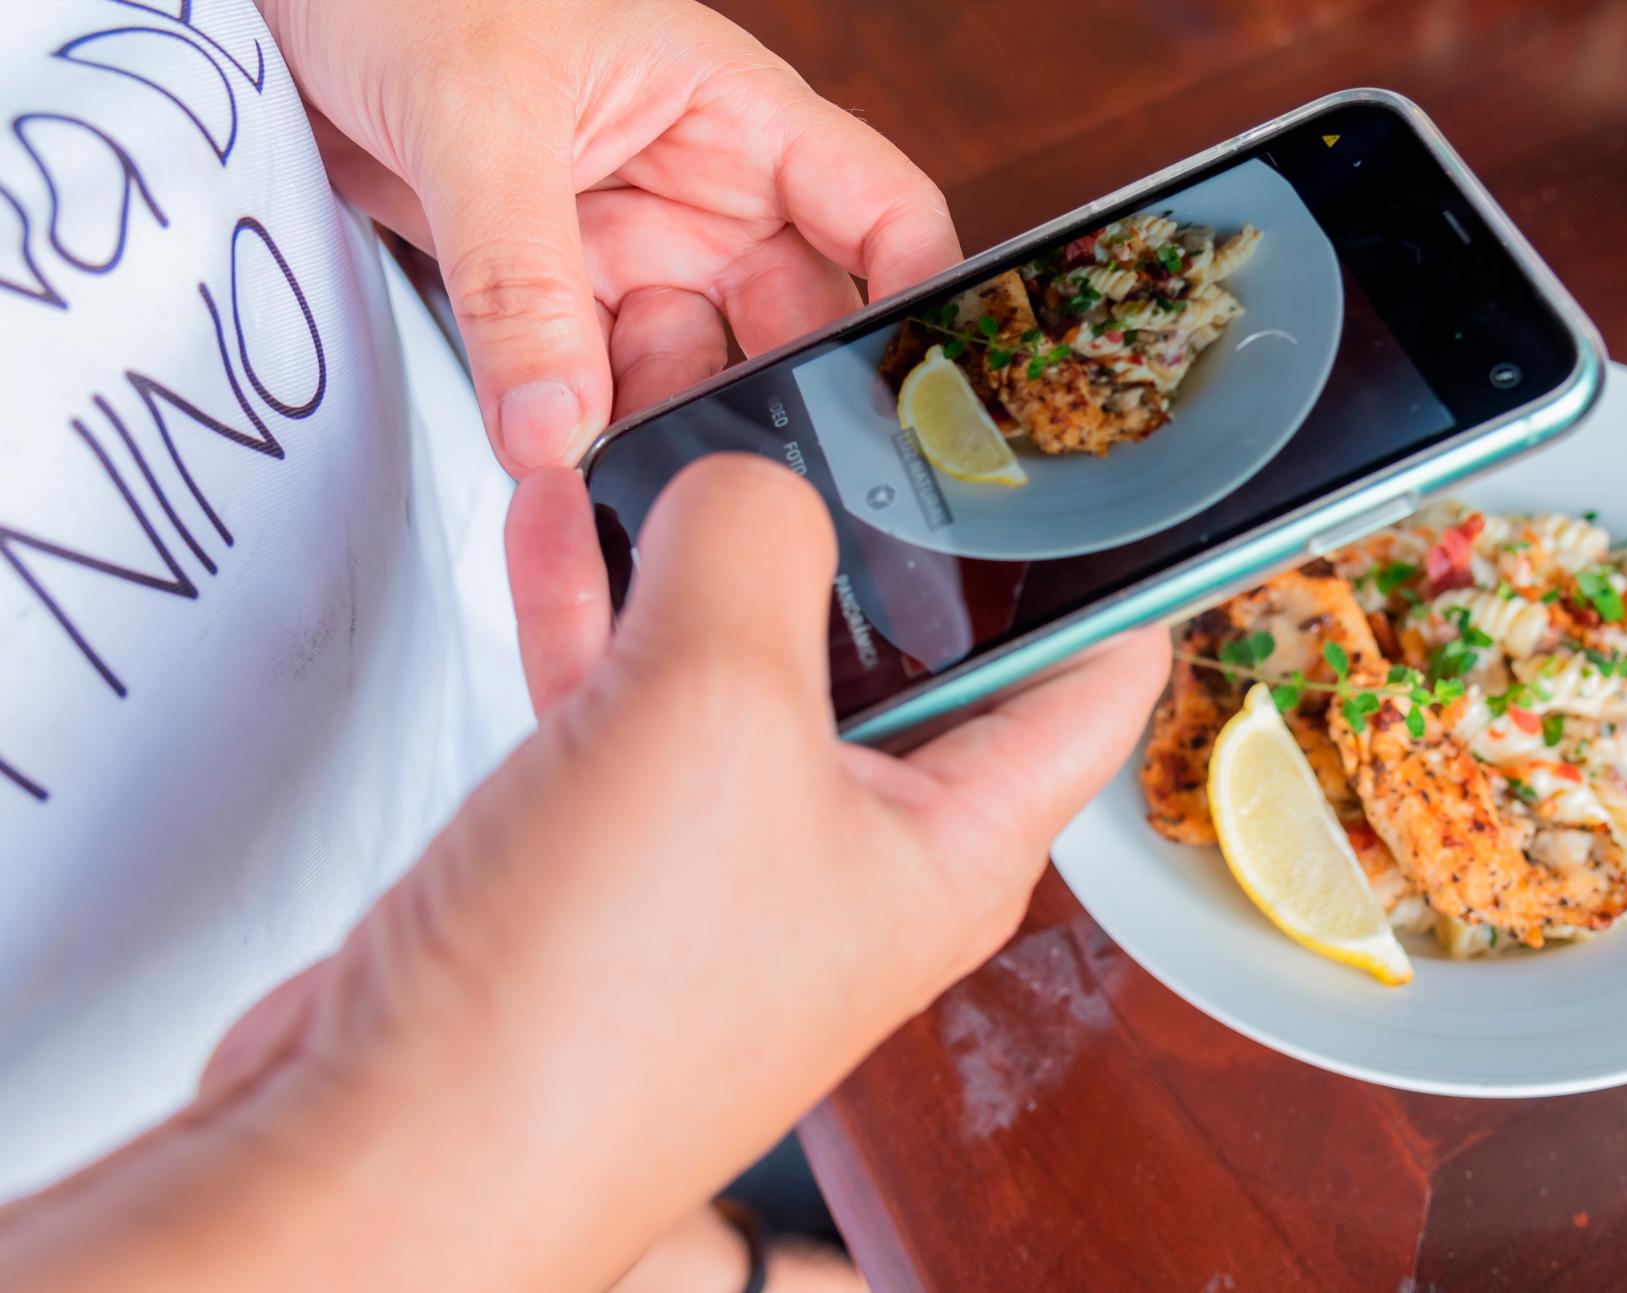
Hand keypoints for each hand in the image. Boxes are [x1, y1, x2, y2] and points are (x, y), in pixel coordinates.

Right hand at [0, 457, 1165, 1292]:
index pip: (1094, 674)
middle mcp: (857, 852)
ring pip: (744, 660)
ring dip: (698, 547)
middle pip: (906, 644)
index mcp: (955, 841)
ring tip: (674, 425)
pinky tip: (561, 519)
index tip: (1092, 445)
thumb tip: (745, 480)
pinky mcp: (613, 860)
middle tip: (838, 396)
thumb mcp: (712, 708)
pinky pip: (627, 700)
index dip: (1111, 551)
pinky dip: (597, 608)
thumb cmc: (590, 1011)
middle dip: (861, 517)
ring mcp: (731, 857)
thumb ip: (753, 544)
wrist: (389, 1154)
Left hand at [257, 0, 959, 470]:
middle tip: (739, 479)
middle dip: (775, 404)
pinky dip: (578, 434)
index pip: (880, 215)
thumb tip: (560, 431)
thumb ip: (523, 282)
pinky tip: (563, 467)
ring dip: (664, 432)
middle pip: (792, 326)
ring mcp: (627, 250)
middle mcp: (701, 192)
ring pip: (689, 373)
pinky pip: (590, 388)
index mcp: (736, 115)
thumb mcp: (476, 113)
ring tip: (625, 480)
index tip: (919, 405)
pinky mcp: (548, 299)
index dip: (921, 305)